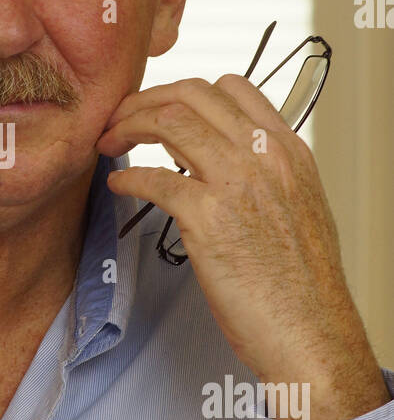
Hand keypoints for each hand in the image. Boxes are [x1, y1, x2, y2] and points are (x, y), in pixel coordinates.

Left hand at [96, 75, 388, 419]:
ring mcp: (237, 183)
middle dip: (145, 100)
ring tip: (109, 142)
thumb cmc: (302, 286)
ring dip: (127, 126)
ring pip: (169, 122)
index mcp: (289, 150)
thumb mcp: (300, 207)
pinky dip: (126, 175)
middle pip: (191, 94)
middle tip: (119, 119)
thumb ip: (267, 175)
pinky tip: (117, 183)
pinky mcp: (208, 218)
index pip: (232, 87)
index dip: (183, 91)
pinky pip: (153, 176)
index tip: (159, 107)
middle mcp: (265, 157)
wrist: (311, 333)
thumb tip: (224, 162)